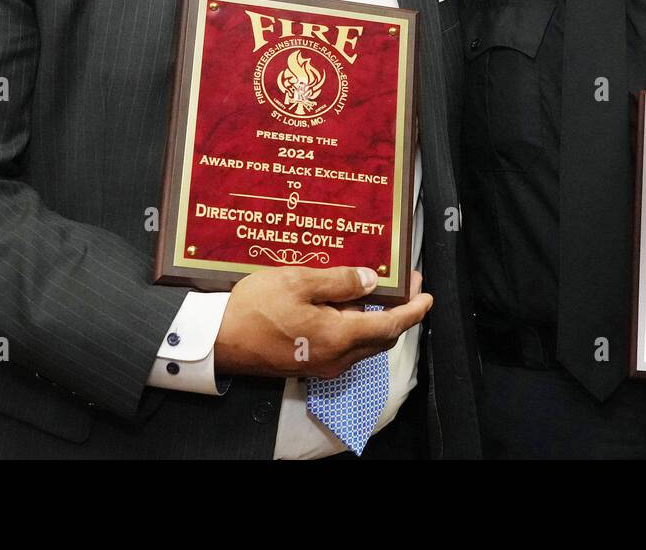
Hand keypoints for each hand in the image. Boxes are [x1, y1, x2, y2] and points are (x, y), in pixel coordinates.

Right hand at [214, 266, 431, 378]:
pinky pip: (343, 346)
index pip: (390, 326)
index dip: (413, 311)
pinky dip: (353, 325)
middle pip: (381, 337)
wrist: (219, 340)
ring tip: (370, 286)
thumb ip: (340, 281)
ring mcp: (322, 364)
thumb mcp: (300, 281)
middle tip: (402, 285)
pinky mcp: (308, 363)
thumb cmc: (256, 308)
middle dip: (398, 312)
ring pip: (362, 342)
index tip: (427, 295)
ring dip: (374, 318)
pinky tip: (342, 302)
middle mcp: (337, 357)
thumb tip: (371, 281)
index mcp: (339, 336)